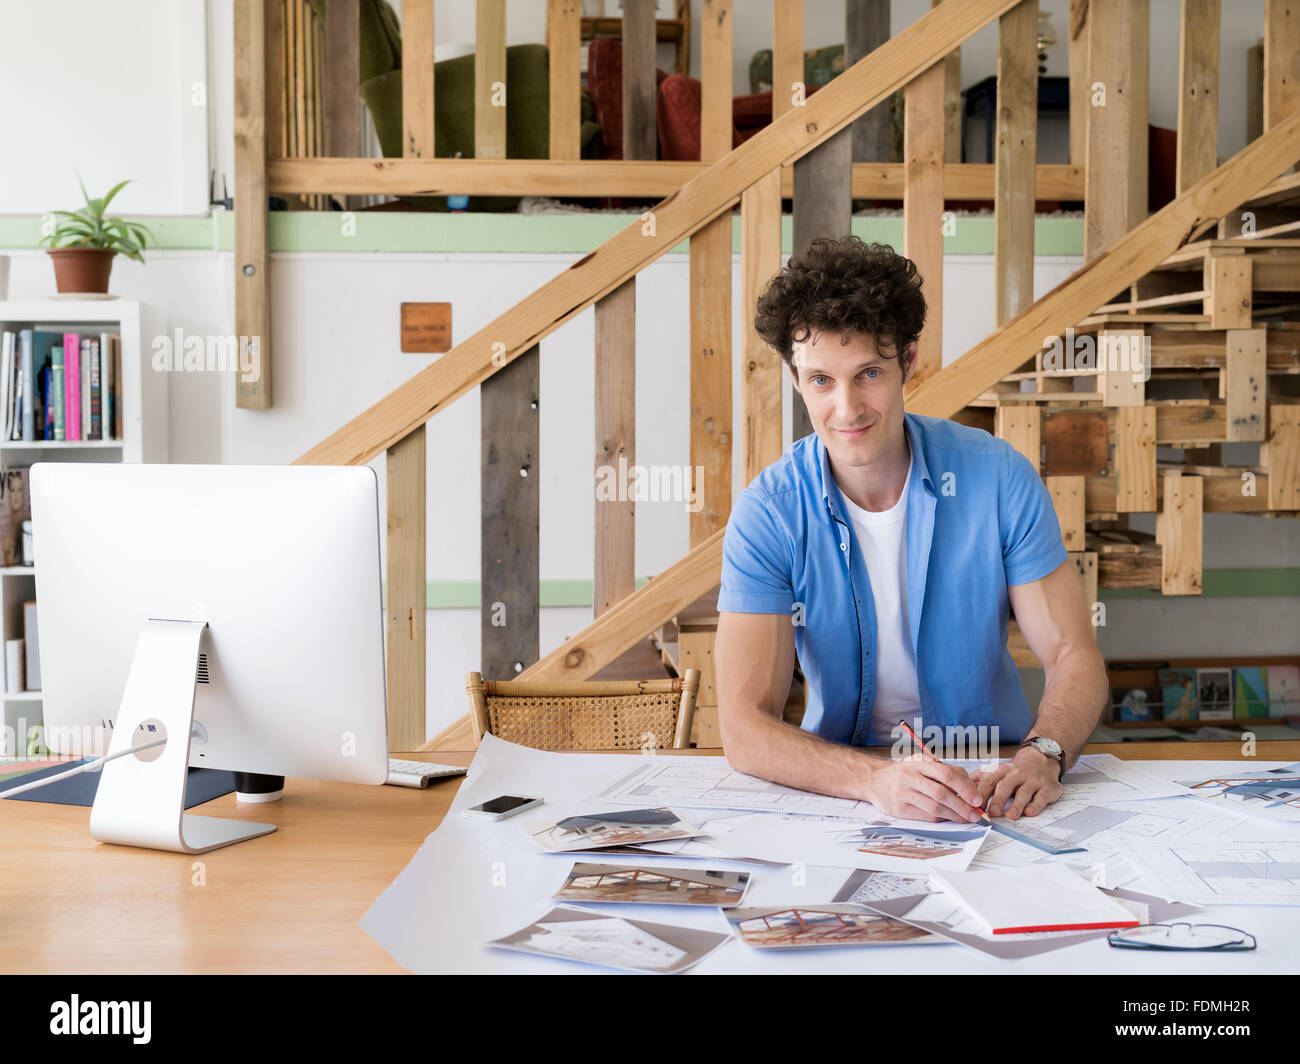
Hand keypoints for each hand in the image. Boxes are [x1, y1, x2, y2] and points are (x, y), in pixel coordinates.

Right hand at [865, 755, 986, 822]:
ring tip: (966, 818)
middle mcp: (910, 777)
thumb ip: (945, 771)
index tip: (977, 798)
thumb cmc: (903, 773)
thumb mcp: (922, 764)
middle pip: (941, 793)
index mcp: (919, 763)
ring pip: (934, 807)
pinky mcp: (899, 809)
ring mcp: (903, 793)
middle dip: (962, 805)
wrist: (873, 779)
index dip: (964, 787)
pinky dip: (940, 819)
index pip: (946, 774)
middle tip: (975, 813)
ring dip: (954, 815)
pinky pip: (924, 816)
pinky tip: (949, 818)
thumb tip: (970, 785)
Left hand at [973, 748, 1062, 818]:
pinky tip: (1029, 813)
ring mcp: (1032, 782)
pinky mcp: (1047, 789)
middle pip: (1005, 786)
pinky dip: (1035, 806)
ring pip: (1023, 793)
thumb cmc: (1016, 772)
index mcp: (1001, 771)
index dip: (981, 794)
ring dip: (1016, 805)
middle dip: (998, 800)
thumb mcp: (998, 772)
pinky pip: (1041, 797)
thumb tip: (960, 788)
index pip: (988, 782)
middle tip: (992, 813)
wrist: (1041, 761)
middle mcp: (1016, 775)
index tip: (975, 807)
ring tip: (1011, 816)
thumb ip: (980, 780)